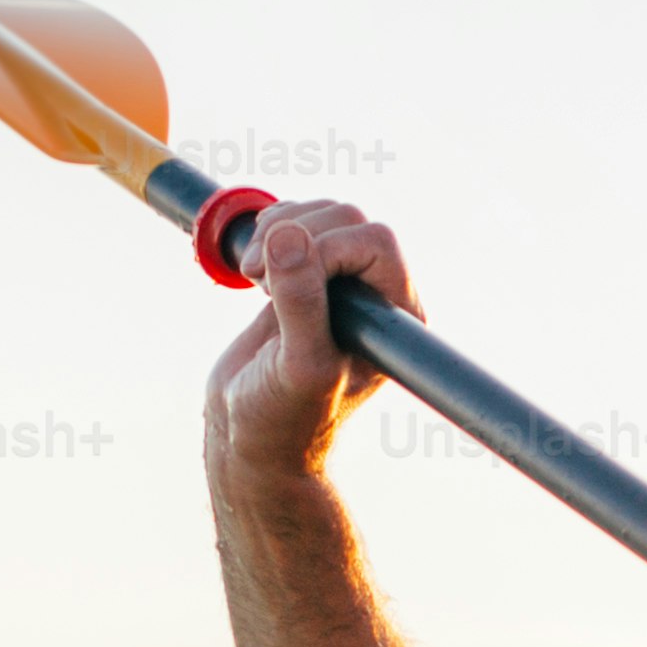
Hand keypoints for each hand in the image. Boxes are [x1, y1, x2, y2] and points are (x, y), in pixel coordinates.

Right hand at [202, 197, 416, 497]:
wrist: (250, 433)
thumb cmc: (284, 416)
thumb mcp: (297, 366)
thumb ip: (300, 303)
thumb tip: (288, 237)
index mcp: (396, 319)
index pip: (375, 241)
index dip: (326, 247)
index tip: (275, 287)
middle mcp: (378, 296)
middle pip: (347, 217)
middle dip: (297, 233)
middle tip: (257, 279)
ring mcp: (342, 282)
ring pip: (321, 213)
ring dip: (279, 229)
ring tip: (253, 276)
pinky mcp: (307, 275)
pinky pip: (296, 221)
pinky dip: (268, 231)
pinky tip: (253, 272)